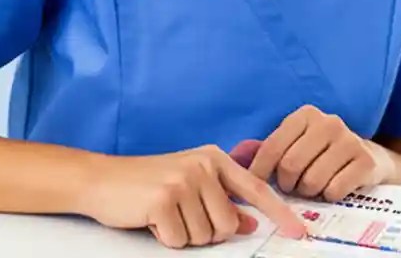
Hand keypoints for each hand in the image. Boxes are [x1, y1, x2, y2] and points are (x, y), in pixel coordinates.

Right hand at [82, 145, 306, 249]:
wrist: (101, 179)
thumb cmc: (147, 184)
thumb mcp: (189, 185)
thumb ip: (221, 201)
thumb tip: (248, 224)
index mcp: (214, 159)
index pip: (256, 190)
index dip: (279, 214)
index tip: (298, 233)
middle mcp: (203, 165)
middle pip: (228, 225)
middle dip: (204, 231)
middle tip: (179, 214)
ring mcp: (184, 181)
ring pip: (204, 236)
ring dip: (183, 234)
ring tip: (164, 213)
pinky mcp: (164, 199)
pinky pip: (179, 240)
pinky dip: (165, 238)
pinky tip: (152, 218)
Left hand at [242, 105, 394, 201]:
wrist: (371, 158)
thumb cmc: (324, 154)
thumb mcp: (297, 144)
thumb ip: (269, 150)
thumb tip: (232, 159)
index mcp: (306, 115)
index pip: (273, 147)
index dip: (260, 171)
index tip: (257, 186)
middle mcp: (328, 122)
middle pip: (291, 165)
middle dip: (287, 184)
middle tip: (293, 187)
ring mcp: (349, 140)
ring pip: (312, 180)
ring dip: (309, 192)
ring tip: (313, 187)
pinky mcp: (366, 161)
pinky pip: (334, 189)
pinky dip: (329, 196)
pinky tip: (333, 189)